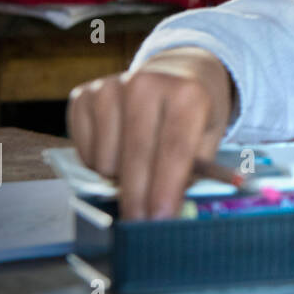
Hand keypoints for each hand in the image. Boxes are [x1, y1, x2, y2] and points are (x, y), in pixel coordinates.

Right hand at [67, 47, 234, 219]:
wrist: (177, 70)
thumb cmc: (195, 110)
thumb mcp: (209, 135)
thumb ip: (192, 172)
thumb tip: (167, 214)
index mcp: (186, 93)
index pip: (174, 150)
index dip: (166, 189)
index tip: (160, 220)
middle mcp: (146, 84)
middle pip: (135, 157)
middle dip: (138, 198)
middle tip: (141, 223)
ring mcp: (110, 88)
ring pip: (106, 161)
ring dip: (119, 177)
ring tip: (139, 165)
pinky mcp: (84, 96)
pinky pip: (85, 153)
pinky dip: (100, 162)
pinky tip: (118, 149)